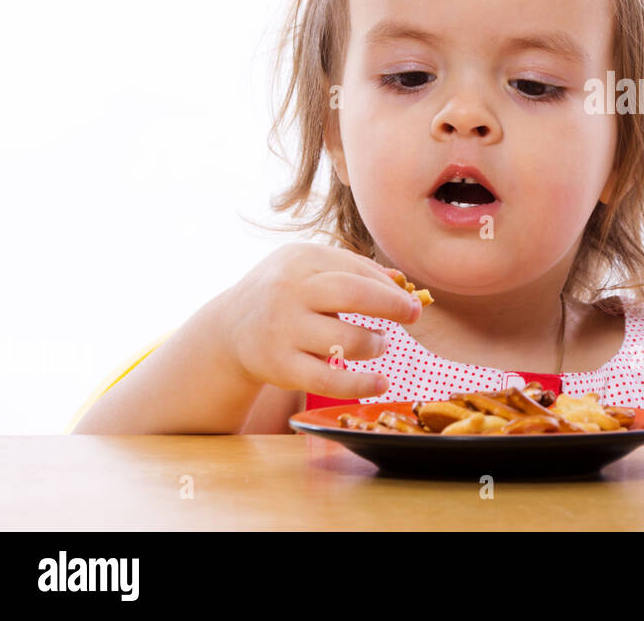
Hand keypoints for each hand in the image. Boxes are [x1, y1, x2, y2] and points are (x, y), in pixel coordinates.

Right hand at [214, 243, 422, 399]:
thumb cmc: (286, 292)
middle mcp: (289, 290)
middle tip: (413, 316)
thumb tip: (403, 282)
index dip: (390, 289)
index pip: (358, 271)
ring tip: (377, 344)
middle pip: (353, 295)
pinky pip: (327, 381)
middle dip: (392, 306)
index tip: (412, 303)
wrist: (230, 327)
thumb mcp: (310, 266)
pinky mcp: (279, 366)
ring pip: (346, 340)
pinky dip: (360, 385)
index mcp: (302, 259)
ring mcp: (282, 329)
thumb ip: (355, 269)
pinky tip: (380, 384)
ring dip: (374, 345)